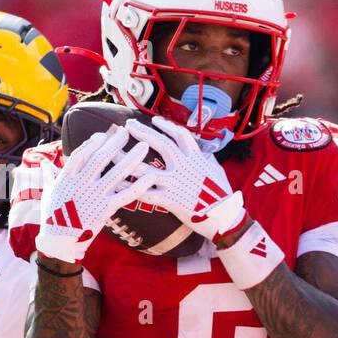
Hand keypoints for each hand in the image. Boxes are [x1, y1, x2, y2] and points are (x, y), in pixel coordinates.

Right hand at [35, 129, 158, 263]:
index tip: (102, 135)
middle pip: (101, 158)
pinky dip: (139, 186)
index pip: (81, 154)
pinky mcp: (105, 208)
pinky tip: (151, 177)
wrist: (58, 241)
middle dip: (115, 143)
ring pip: (117, 172)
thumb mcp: (47, 193)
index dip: (92, 143)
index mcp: (67, 177)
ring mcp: (94, 195)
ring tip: (145, 146)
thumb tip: (43, 163)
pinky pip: (125, 194)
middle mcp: (82, 183)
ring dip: (132, 158)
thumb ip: (48, 176)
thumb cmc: (51, 218)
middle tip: (127, 132)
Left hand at [125, 116, 247, 240]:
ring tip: (112, 152)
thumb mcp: (216, 169)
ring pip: (146, 168)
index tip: (154, 120)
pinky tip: (115, 186)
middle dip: (143, 133)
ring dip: (127, 160)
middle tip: (127, 125)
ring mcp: (176, 183)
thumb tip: (203, 149)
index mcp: (196, 158)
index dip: (166, 126)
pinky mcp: (170, 199)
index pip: (180, 135)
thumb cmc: (222, 194)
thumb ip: (206, 157)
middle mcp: (184, 166)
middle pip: (160, 145)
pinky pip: (145, 193)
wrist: (225, 217)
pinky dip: (129, 189)